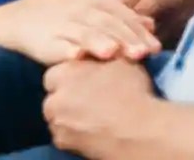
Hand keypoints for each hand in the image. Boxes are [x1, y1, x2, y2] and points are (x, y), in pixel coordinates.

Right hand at [5, 0, 161, 65]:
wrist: (23, 18)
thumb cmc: (68, 19)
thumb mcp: (96, 12)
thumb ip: (123, 19)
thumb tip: (151, 25)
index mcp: (98, 2)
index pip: (123, 16)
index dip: (139, 32)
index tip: (156, 49)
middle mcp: (83, 11)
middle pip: (108, 25)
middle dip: (125, 39)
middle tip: (142, 54)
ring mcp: (64, 25)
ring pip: (84, 33)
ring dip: (98, 42)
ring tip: (112, 53)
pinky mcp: (45, 41)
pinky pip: (57, 46)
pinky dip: (66, 50)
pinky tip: (76, 57)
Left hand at [43, 58, 157, 157]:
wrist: (138, 129)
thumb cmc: (131, 91)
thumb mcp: (121, 61)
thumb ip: (104, 56)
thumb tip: (106, 51)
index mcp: (65, 72)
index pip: (56, 74)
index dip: (72, 77)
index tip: (87, 81)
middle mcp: (54, 97)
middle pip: (54, 96)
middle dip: (67, 98)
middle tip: (90, 100)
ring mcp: (57, 123)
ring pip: (58, 117)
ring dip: (70, 116)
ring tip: (94, 116)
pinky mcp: (62, 143)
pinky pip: (64, 136)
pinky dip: (74, 134)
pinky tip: (93, 130)